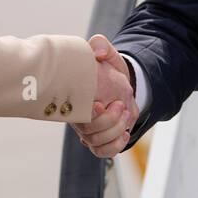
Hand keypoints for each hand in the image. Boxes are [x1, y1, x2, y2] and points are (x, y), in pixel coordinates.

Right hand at [73, 35, 137, 157]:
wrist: (120, 82)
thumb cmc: (108, 69)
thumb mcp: (106, 53)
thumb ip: (100, 45)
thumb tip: (97, 53)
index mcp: (75, 99)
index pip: (73, 114)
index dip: (88, 115)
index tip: (99, 105)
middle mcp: (79, 118)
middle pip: (87, 133)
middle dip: (108, 122)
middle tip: (120, 105)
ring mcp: (89, 130)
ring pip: (96, 144)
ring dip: (115, 131)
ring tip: (124, 113)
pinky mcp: (101, 139)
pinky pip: (103, 152)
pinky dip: (115, 146)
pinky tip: (124, 132)